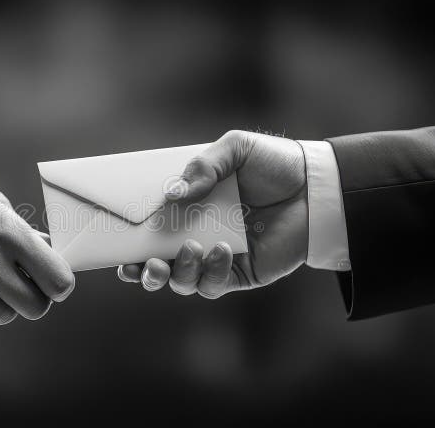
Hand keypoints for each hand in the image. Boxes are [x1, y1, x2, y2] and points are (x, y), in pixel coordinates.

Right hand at [118, 130, 307, 298]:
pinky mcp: (241, 274)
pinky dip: (211, 273)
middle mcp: (197, 236)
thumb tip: (170, 195)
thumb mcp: (234, 149)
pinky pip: (215, 285)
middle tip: (143, 267)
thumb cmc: (275, 163)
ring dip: (178, 273)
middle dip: (146, 274)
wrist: (318, 187)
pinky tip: (221, 251)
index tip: (117, 251)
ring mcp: (217, 258)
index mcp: (189, 209)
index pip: (150, 231)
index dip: (130, 245)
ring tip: (190, 249)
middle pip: (160, 267)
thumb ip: (201, 167)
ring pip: (183, 283)